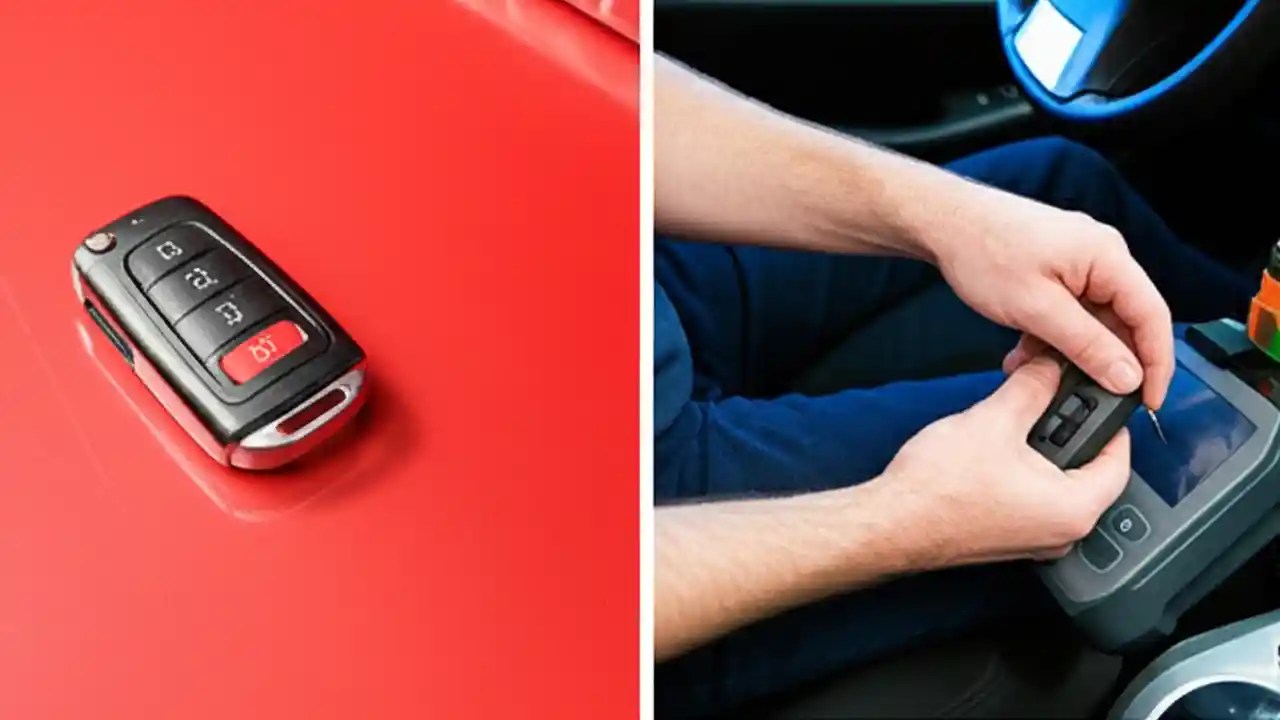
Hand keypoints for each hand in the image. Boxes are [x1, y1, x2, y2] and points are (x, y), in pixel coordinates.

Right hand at [878, 356, 1129, 566]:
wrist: (892, 522)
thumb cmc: (939, 488)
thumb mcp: (994, 420)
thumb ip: (1033, 388)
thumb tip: (1050, 369)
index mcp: (1074, 508)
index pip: (1119, 460)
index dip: (1109, 421)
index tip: (1096, 396)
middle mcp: (1062, 533)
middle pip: (1087, 472)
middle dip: (1068, 432)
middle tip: (1048, 402)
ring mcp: (1033, 541)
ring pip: (1056, 486)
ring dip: (1041, 452)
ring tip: (1014, 423)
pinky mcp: (1007, 539)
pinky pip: (1031, 500)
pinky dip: (1022, 473)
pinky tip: (994, 451)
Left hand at [929, 182, 1173, 408]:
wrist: (943, 222)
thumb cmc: (983, 250)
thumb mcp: (1036, 309)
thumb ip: (1086, 344)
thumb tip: (1128, 376)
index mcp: (1108, 257)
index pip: (1152, 316)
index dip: (1158, 363)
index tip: (1150, 400)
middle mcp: (1101, 256)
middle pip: (1124, 321)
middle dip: (1105, 362)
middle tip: (1090, 397)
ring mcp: (1077, 263)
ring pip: (1092, 322)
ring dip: (1069, 353)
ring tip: (1041, 374)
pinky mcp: (1055, 271)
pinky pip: (1069, 313)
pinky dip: (1052, 338)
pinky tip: (1027, 355)